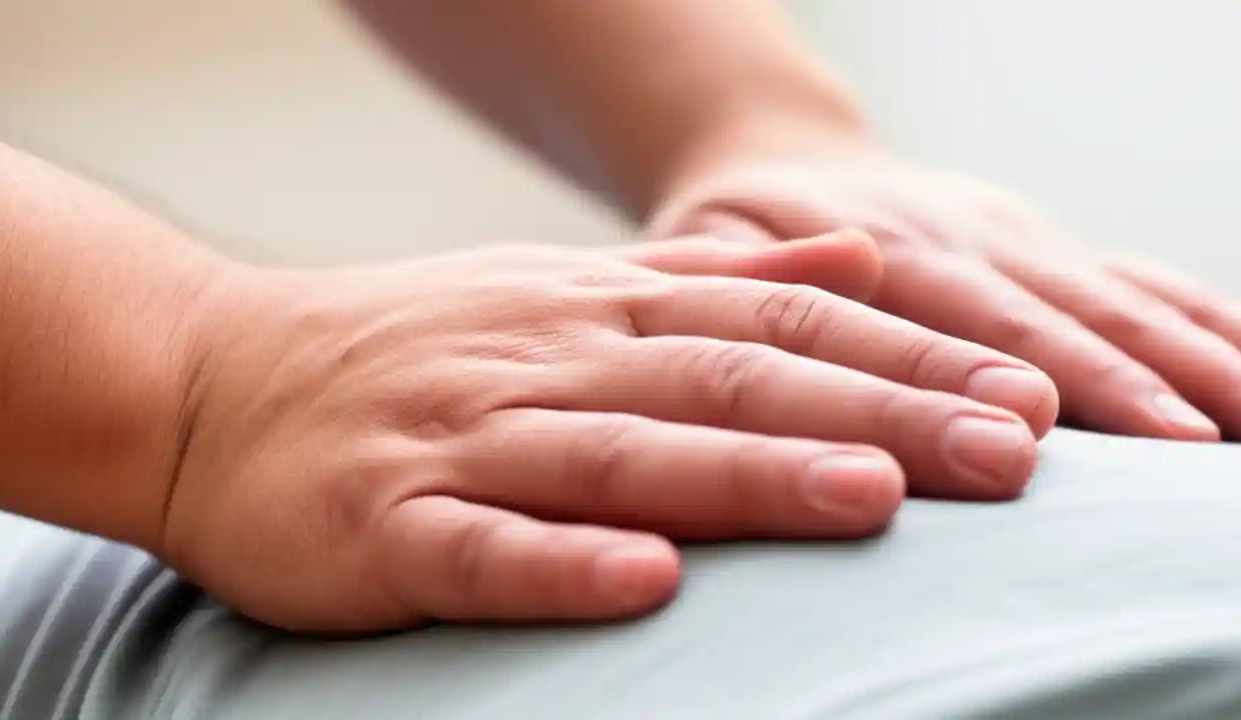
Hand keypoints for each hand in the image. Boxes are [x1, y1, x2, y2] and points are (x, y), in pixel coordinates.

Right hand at [165, 236, 1054, 631]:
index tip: (1024, 398)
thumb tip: (856, 251)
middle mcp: (548, 360)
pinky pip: (481, 549)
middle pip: (732, 380)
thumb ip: (712, 278)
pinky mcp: (385, 525)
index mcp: (599, 308)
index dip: (908, 357)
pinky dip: (561, 562)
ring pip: (624, 453)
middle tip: (1010, 453)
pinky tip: (643, 585)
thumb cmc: (416, 345)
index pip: (782, 322)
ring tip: (869, 495)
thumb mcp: (566, 286)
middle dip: (879, 413)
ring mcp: (464, 441)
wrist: (216, 377)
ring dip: (748, 473)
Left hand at [652, 143, 1240, 442]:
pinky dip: (1212, 321)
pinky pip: (1140, 280)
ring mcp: (1014, 238)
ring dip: (1201, 354)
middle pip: (1058, 311)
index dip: (1018, 376)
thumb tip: (822, 295)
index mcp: (875, 247)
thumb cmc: (728, 227)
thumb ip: (750, 280)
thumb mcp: (704, 249)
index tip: (1081, 433)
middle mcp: (961, 239)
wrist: (777, 156)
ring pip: (1120, 294)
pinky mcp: (1044, 246)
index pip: (955, 319)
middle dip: (1137, 379)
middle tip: (1208, 446)